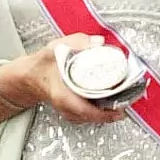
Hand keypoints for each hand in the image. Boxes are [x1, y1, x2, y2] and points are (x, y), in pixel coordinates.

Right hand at [0, 34, 125, 127]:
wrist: (29, 77)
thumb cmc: (42, 65)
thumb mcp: (56, 49)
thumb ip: (77, 43)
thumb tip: (98, 43)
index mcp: (65, 98)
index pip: (90, 113)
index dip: (109, 113)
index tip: (123, 108)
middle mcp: (69, 109)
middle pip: (97, 116)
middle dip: (114, 108)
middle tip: (130, 97)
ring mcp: (71, 113)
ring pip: (95, 116)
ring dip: (109, 109)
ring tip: (123, 97)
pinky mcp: (74, 112)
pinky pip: (91, 113)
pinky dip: (101, 107)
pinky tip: (110, 98)